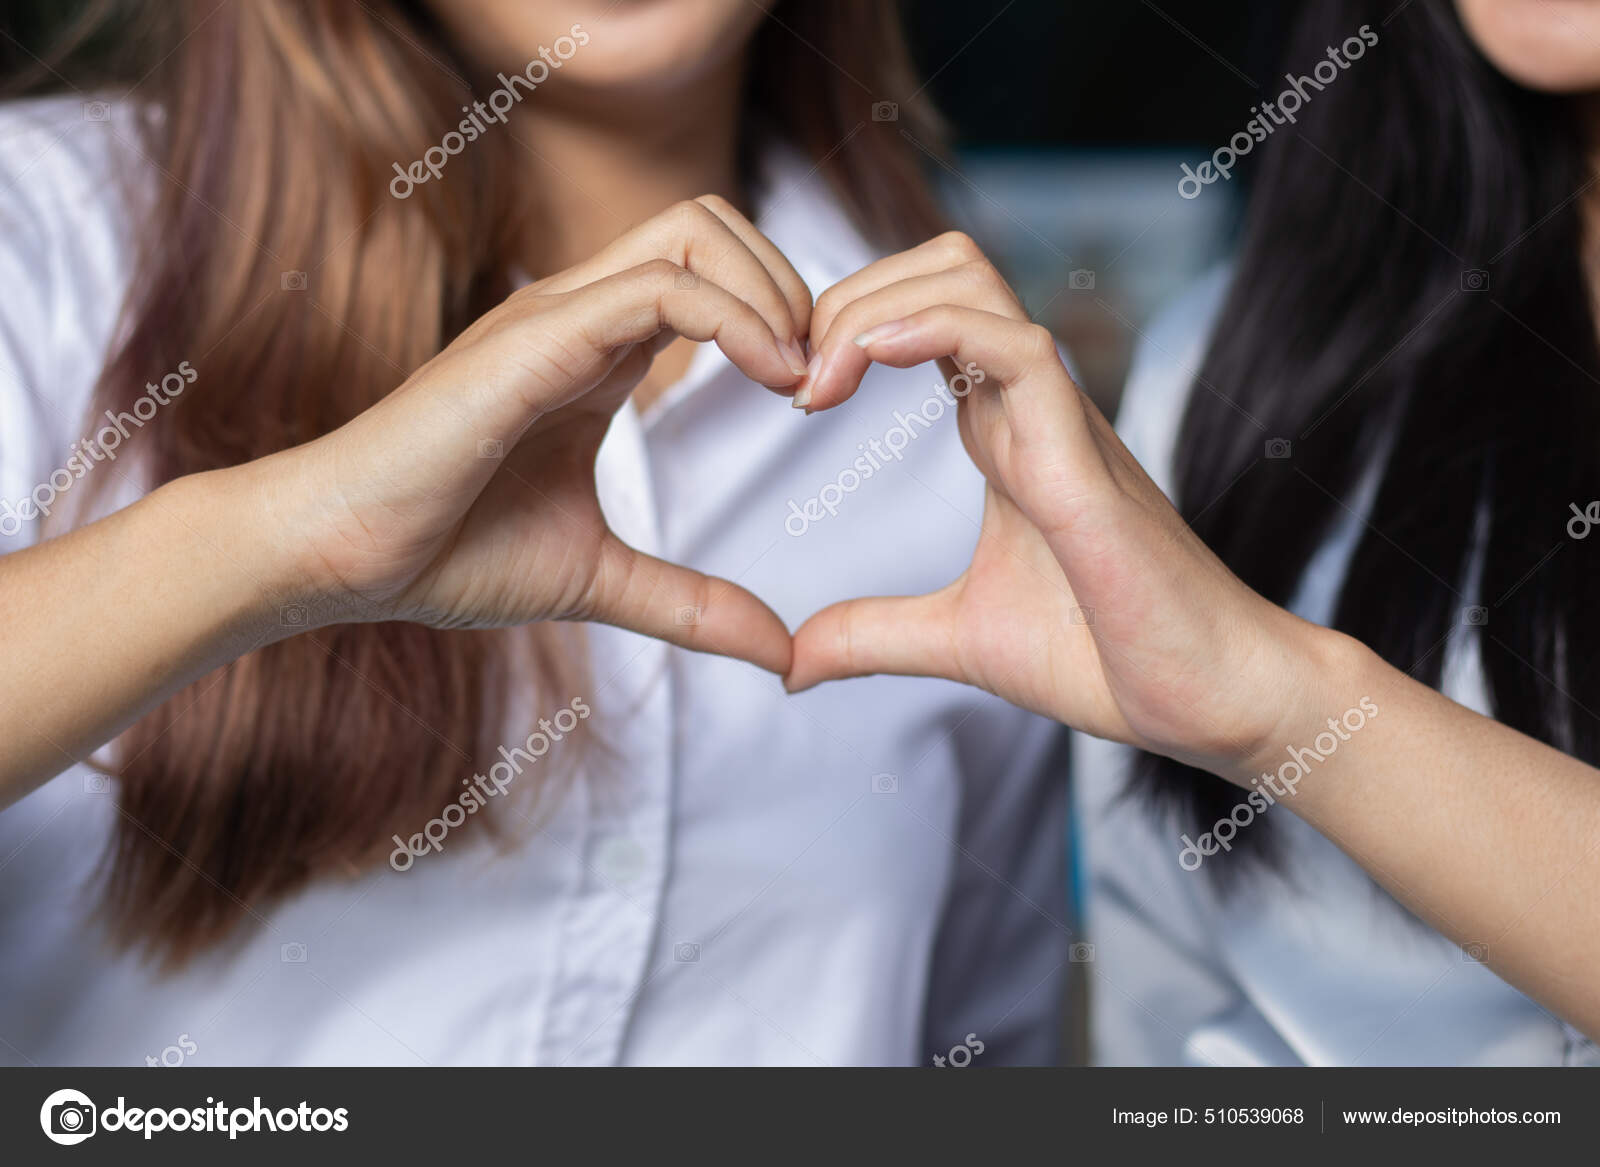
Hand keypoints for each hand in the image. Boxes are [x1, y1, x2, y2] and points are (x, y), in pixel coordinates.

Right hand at [243, 196, 810, 673]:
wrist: (338, 557)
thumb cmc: (446, 554)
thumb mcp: (599, 578)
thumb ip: (692, 604)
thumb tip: (780, 653)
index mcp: (596, 349)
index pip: (710, 269)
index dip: (781, 315)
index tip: (814, 398)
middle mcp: (578, 312)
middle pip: (711, 220)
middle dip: (790, 282)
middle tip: (820, 376)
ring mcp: (554, 315)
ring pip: (694, 230)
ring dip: (771, 291)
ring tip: (798, 378)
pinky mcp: (535, 340)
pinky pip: (661, 289)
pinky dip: (736, 320)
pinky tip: (769, 380)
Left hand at [785, 233, 1347, 777]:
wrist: (1212, 702)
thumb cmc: (1108, 658)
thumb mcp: (958, 641)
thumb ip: (874, 636)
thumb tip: (790, 662)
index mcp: (1003, 431)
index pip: (921, 315)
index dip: (846, 325)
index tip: (790, 392)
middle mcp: (1030, 406)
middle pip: (940, 267)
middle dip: (849, 294)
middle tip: (794, 378)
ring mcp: (1061, 420)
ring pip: (971, 279)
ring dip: (875, 305)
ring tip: (817, 379)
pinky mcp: (1086, 459)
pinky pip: (1018, 345)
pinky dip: (934, 329)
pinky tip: (869, 361)